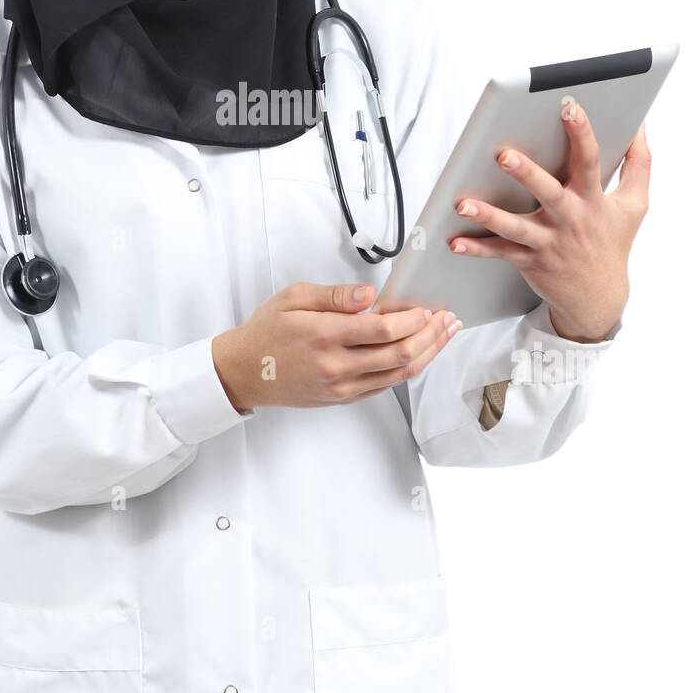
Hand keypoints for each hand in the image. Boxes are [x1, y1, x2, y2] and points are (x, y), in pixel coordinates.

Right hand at [211, 281, 461, 411]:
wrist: (244, 372)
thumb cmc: (266, 331)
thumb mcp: (293, 297)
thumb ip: (334, 295)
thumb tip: (370, 294)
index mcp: (324, 335)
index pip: (382, 330)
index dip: (412, 320)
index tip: (426, 307)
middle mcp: (336, 366)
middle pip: (399, 355)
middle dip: (431, 336)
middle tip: (449, 320)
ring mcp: (341, 386)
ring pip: (397, 374)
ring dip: (427, 354)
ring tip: (444, 336)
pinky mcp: (342, 398)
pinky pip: (384, 386)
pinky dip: (406, 370)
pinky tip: (419, 355)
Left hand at [447, 102, 650, 342]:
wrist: (599, 297)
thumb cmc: (612, 241)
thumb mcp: (635, 204)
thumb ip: (639, 163)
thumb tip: (641, 125)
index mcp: (593, 200)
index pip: (589, 161)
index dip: (582, 133)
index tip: (570, 107)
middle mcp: (569, 219)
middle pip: (548, 193)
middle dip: (527, 173)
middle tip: (503, 155)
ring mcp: (547, 242)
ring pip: (516, 228)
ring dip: (489, 215)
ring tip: (463, 203)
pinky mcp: (529, 260)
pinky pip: (500, 253)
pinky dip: (476, 248)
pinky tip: (455, 241)